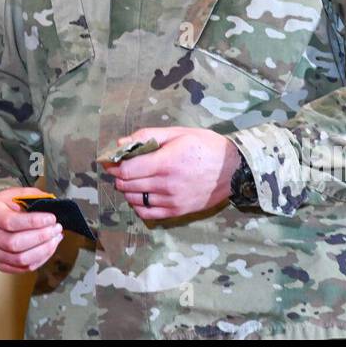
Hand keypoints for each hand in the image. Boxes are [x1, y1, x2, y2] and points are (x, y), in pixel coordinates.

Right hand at [0, 186, 63, 273]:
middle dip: (41, 237)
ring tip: (55, 239)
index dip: (34, 222)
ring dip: (43, 250)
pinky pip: (22, 268)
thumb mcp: (19, 193)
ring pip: (20, 259)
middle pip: (15, 243)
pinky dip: (39, 261)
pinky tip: (48, 249)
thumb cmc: (8, 205)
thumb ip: (35, 197)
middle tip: (56, 229)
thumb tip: (53, 205)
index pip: (10, 222)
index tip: (51, 218)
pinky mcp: (1, 263)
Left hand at [104, 127, 242, 220]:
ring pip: (135, 199)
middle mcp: (167, 184)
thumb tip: (121, 143)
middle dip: (119, 175)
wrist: (233, 169)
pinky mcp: (177, 211)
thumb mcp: (178, 133)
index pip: (127, 169)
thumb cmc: (206, 146)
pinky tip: (140, 195)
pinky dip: (137, 205)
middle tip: (121, 167)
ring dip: (127, 189)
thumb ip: (148, 136)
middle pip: (128, 184)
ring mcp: (172, 200)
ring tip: (132, 179)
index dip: (114, 165)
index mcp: (166, 162)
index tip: (111, 160)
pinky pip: (147, 213)